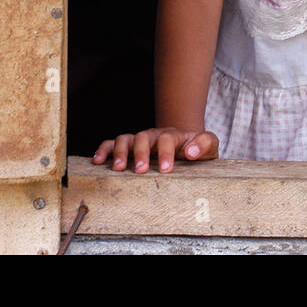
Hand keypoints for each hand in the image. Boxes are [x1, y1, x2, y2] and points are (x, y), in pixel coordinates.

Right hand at [93, 128, 218, 172]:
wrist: (187, 145)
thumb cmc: (197, 149)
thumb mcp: (209, 146)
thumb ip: (205, 144)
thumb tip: (190, 151)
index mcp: (174, 135)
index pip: (168, 139)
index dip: (166, 153)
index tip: (166, 169)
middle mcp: (154, 136)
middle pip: (144, 137)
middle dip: (141, 153)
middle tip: (140, 170)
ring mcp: (140, 140)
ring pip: (126, 139)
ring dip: (119, 152)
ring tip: (117, 168)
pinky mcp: (129, 148)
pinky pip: (113, 143)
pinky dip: (104, 149)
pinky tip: (97, 161)